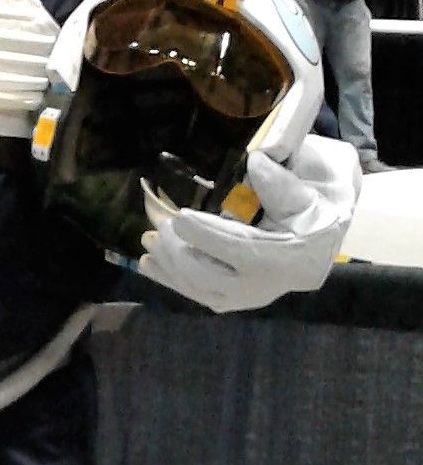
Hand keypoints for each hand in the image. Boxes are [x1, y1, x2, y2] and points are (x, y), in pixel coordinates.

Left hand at [137, 132, 359, 313]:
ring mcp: (239, 299)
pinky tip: (147, 265)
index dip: (204, 234)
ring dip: (167, 266)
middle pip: (207, 274)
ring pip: (195, 288)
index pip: (236, 248)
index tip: (178, 217)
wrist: (316, 253)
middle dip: (177, 251)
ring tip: (147, 242)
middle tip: (159, 227)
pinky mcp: (227, 302)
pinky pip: (193, 293)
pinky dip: (168, 279)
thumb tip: (256, 162)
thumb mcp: (305, 197)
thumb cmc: (310, 218)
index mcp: (279, 260)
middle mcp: (257, 287)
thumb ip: (281, 185)